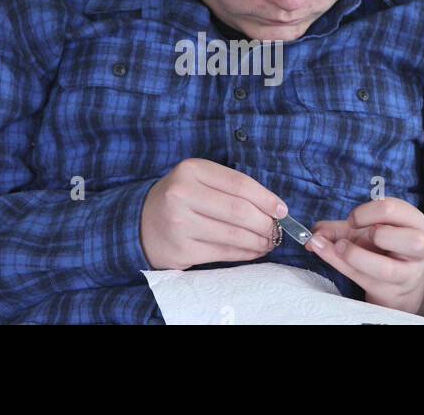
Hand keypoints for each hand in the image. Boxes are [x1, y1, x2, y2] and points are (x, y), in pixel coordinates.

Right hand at [141, 158, 287, 270]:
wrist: (140, 223)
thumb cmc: (180, 199)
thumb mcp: (198, 180)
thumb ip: (230, 188)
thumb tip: (274, 209)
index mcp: (191, 170)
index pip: (239, 184)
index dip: (266, 199)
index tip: (282, 210)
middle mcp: (182, 194)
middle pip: (239, 211)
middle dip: (266, 223)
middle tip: (278, 230)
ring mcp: (180, 224)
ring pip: (233, 235)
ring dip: (259, 241)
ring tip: (270, 242)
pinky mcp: (181, 250)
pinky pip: (223, 253)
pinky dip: (245, 253)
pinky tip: (255, 252)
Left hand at [304, 197, 423, 322]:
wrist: (397, 282)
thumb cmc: (380, 248)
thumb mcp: (362, 232)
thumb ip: (336, 229)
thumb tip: (312, 235)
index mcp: (412, 221)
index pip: (394, 209)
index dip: (367, 212)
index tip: (352, 220)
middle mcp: (418, 247)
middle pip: (406, 238)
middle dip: (374, 233)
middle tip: (353, 232)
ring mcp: (407, 273)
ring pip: (386, 269)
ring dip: (356, 257)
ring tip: (341, 248)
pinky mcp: (391, 291)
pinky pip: (365, 280)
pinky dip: (342, 266)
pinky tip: (329, 256)